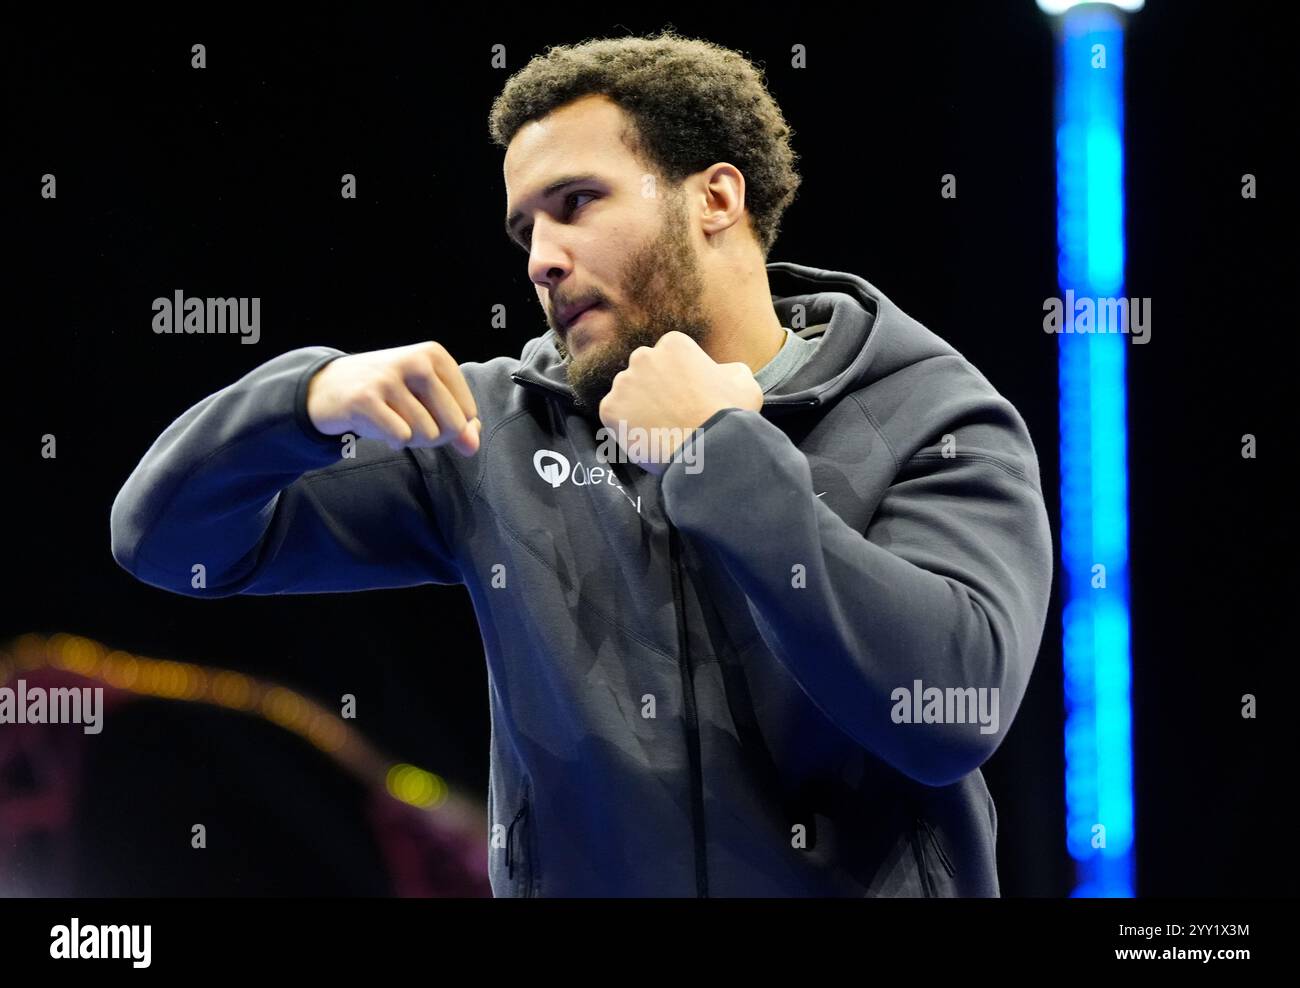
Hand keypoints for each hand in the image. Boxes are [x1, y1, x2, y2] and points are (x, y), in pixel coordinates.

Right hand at [306, 341, 480, 454]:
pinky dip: (394, 441)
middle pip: (452, 424)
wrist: (329, 386)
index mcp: (434, 355)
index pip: (468, 412)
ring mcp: (389, 378)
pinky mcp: (365, 399)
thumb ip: (458, 423)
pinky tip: (381, 428)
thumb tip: (472, 446)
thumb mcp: (427, 398)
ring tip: (395, 422)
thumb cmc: (387, 393)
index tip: (429, 414)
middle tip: (412, 424)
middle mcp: (414, 361)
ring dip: (413, 439)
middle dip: (435, 436)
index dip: (452, 426)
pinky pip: (401, 437)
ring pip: (427, 433)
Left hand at [597, 331, 762, 474]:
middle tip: (671, 414)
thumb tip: (721, 372)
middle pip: (644, 371)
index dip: (680, 379)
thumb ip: (728, 370)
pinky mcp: (609, 409)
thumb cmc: (728, 416)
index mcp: (673, 344)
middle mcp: (643, 357)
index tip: (687, 397)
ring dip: (639, 406)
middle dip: (654, 388)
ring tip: (659, 429)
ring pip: (627, 393)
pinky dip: (625, 426)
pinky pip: (614, 415)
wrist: (708, 450)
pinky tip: (646, 436)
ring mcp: (623, 383)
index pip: (669, 357)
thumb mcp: (744, 382)